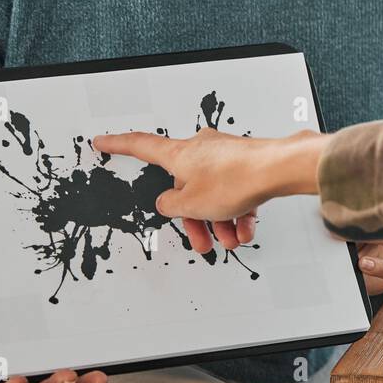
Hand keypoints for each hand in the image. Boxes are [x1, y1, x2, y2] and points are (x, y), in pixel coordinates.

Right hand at [91, 128, 327, 252]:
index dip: (118, 145)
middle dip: (195, 219)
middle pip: (185, 188)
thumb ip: (170, 206)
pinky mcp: (247, 164)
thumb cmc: (237, 178)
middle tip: (202, 241)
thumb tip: (168, 202)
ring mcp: (225, 156)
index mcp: (179, 154)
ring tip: (230, 240)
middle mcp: (201, 150)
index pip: (140, 145)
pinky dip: (238, 213)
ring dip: (220, 221)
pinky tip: (245, 230)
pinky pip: (235, 192)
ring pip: (214, 195)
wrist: (280, 170)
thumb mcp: (190, 204)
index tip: (102, 141)